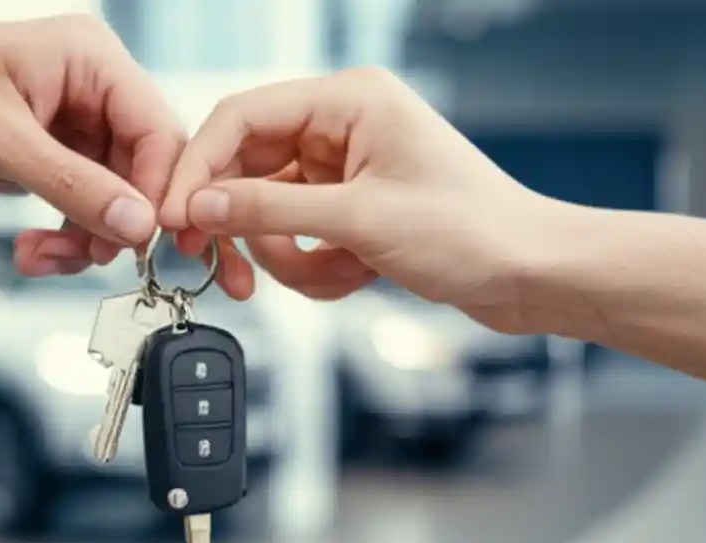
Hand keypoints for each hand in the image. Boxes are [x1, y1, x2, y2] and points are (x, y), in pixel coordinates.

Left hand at [0, 13, 258, 294]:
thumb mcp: (0, 143)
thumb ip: (73, 186)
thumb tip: (137, 225)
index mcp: (91, 59)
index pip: (157, 129)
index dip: (157, 190)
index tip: (141, 240)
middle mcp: (93, 85)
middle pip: (142, 167)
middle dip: (115, 221)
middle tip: (89, 257)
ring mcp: (77, 119)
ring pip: (115, 194)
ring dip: (84, 236)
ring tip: (44, 257)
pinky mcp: (57, 150)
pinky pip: (84, 202)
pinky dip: (64, 233)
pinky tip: (34, 249)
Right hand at [160, 68, 555, 329]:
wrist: (530, 276)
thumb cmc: (474, 231)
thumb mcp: (359, 220)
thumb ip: (269, 210)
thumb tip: (198, 205)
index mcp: (348, 100)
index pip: (241, 118)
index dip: (198, 168)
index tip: (175, 216)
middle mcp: (342, 126)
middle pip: (247, 169)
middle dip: (244, 226)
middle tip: (223, 267)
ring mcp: (345, 170)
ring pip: (270, 214)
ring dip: (290, 257)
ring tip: (335, 275)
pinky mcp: (352, 209)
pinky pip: (298, 238)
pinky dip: (315, 268)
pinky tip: (355, 278)